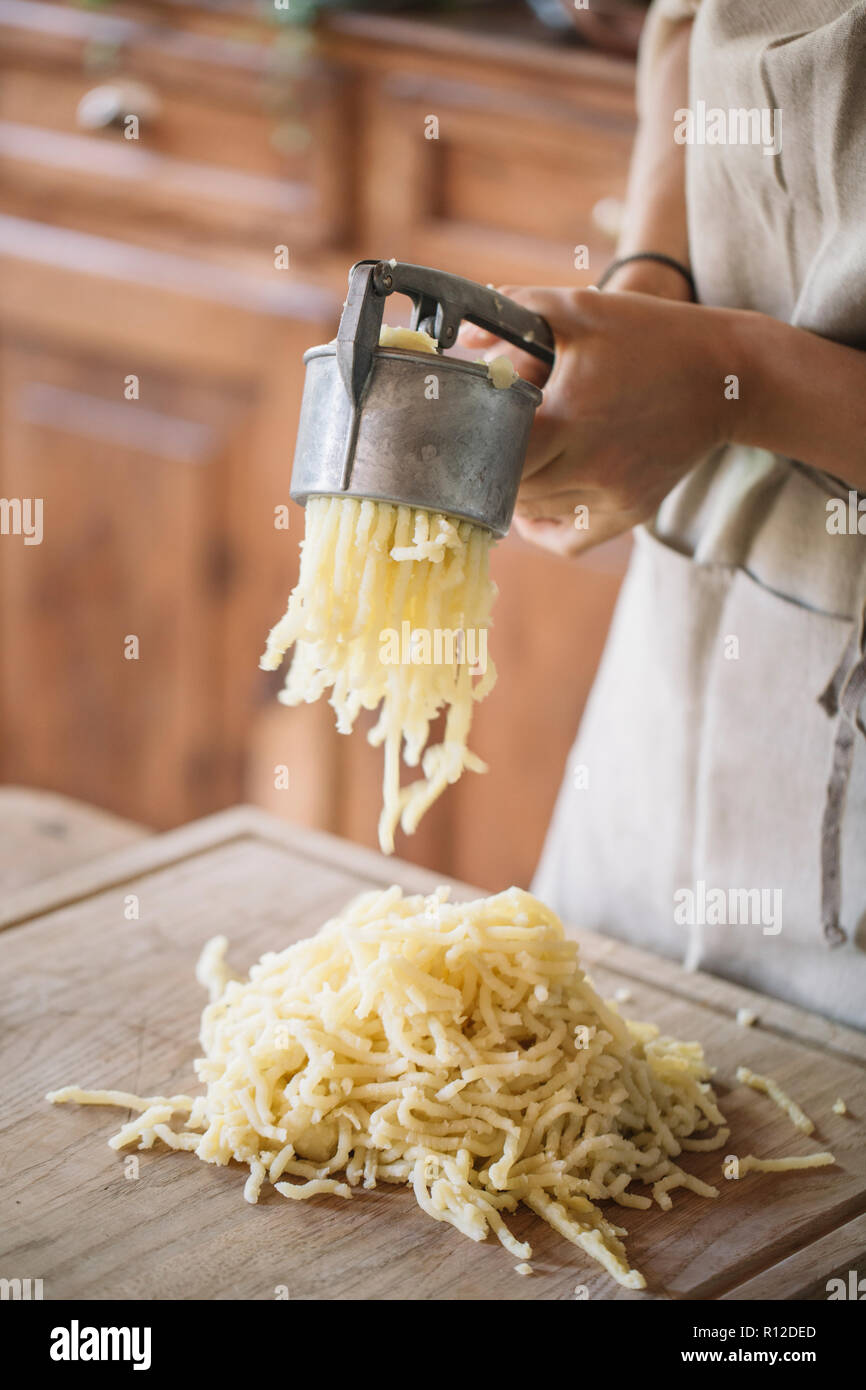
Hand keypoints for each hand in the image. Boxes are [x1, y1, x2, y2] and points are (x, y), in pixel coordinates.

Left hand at [461, 286, 730, 555]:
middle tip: (481, 445)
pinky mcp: (630, 511)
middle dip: (489, 466)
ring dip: (513, 492)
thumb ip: (520, 311)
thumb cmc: (652, 335)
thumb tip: (466, 339)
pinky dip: (543, 527)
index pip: (494, 453)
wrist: (726, 376)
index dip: (473, 442)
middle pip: (509, 488)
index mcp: (569, 417)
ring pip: (534, 514)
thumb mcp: (585, 308)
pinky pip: (568, 541)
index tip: (466, 425)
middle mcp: (589, 465)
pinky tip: (534, 506)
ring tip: (510, 462)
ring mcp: (613, 495)